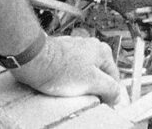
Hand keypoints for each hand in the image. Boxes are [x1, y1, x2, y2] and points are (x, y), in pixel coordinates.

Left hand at [9, 34, 126, 105]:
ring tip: (70, 91)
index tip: (105, 104)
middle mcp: (90, 47)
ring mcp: (75, 49)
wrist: (34, 61)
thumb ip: (110, 88)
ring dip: (80, 84)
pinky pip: (70, 71)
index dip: (110, 94)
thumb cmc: (59, 68)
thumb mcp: (92, 82)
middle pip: (99, 75)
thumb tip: (117, 95)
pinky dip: (68, 79)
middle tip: (86, 97)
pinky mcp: (62, 54)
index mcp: (102, 51)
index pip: (114, 78)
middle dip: (93, 88)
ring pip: (84, 74)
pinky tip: (62, 85)